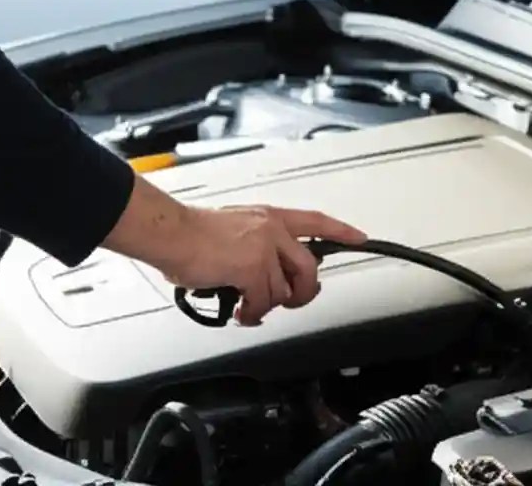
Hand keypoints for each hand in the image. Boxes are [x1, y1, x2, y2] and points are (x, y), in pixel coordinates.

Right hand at [102, 177, 365, 325]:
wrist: (171, 234)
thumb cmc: (190, 233)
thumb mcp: (232, 230)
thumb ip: (253, 248)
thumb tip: (256, 277)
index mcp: (268, 217)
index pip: (315, 221)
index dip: (341, 230)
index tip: (359, 237)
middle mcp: (271, 230)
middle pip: (309, 269)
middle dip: (301, 294)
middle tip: (287, 303)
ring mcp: (264, 250)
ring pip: (282, 292)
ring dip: (264, 305)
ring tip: (245, 306)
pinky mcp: (253, 270)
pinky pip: (263, 303)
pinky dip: (251, 313)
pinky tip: (239, 311)